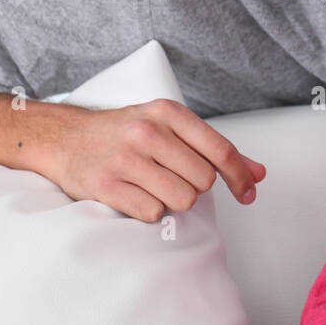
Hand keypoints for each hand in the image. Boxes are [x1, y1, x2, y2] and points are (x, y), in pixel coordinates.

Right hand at [46, 98, 265, 221]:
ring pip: (182, 199)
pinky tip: (137, 195)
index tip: (248, 194)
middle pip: (204, 180)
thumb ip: (216, 150)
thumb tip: (259, 174)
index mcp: (168, 112)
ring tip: (155, 186)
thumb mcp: (171, 128)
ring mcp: (125, 158)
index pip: (221, 151)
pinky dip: (150, 211)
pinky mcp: (105, 184)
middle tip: (174, 178)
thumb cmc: (127, 134)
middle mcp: (148, 131)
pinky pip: (152, 212)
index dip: (241, 178)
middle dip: (196, 186)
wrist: (66, 138)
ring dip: (174, 200)